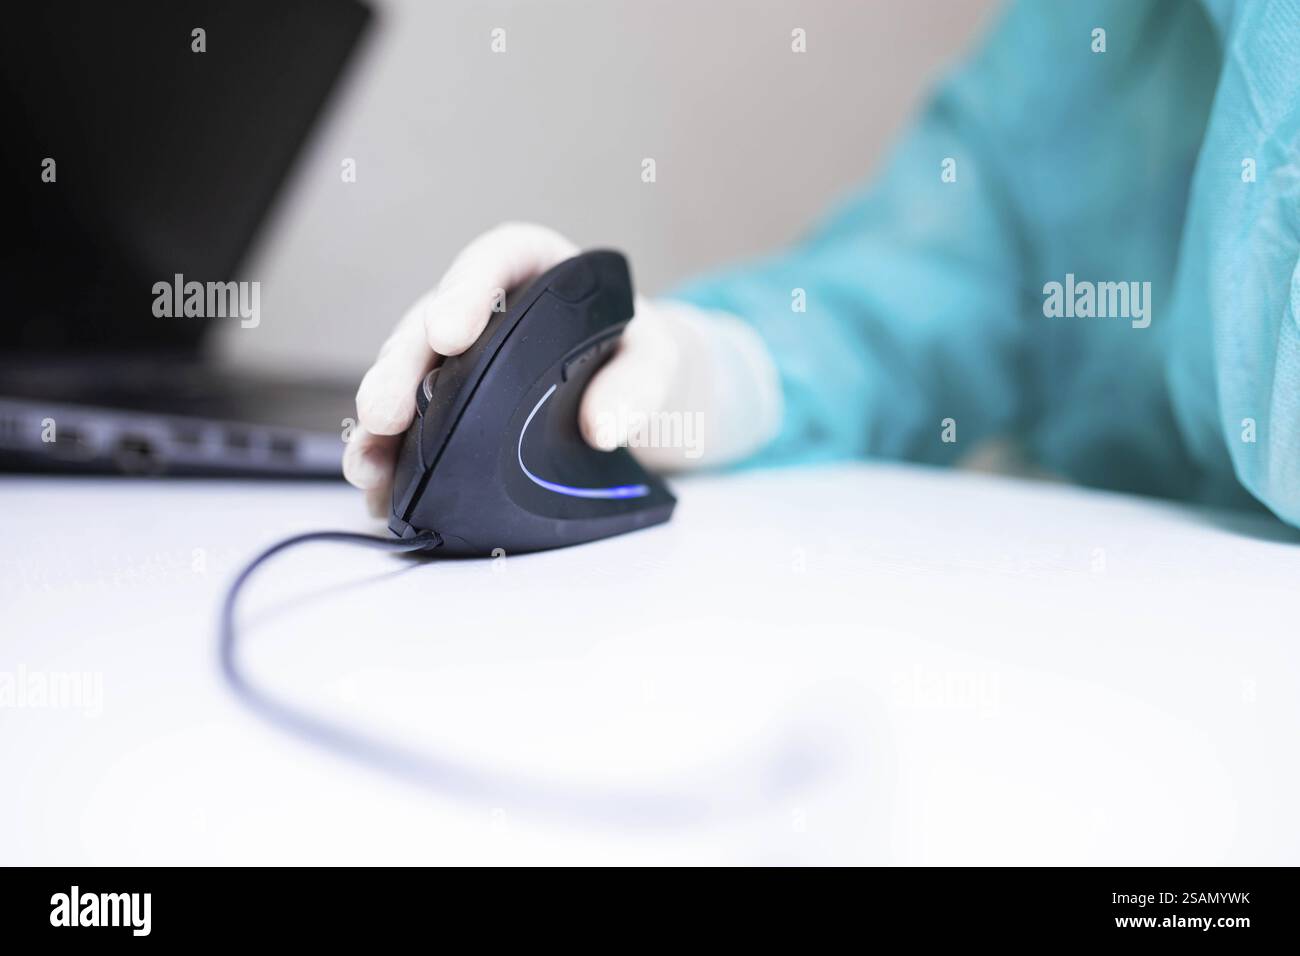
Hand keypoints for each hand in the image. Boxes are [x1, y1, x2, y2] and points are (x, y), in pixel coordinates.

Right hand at [343, 222, 779, 516]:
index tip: (449, 333)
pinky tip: (376, 486)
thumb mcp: (658, 360)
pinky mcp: (447, 406)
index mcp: (535, 269)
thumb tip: (602, 428)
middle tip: (384, 412)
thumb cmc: (636, 357)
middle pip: (428, 326)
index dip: (464, 293)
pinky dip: (391, 457)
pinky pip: (411, 426)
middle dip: (400, 370)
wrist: (628, 393)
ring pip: (407, 379)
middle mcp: (483, 308)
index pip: (493, 263)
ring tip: (365, 462)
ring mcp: (457, 359)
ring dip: (380, 423)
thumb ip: (641, 382)